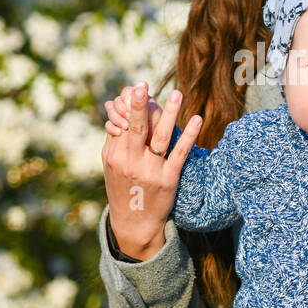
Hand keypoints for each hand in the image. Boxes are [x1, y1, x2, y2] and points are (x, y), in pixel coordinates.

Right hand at [100, 81, 202, 259]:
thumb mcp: (110, 166)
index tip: (137, 88)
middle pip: (136, 128)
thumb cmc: (122, 188)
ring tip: (177, 93)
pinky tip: (197, 118)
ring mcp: (151, 171)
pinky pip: (180, 153)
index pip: (123, 125)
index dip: (130, 106)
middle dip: (138, 105)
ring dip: (169, 114)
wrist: (134, 223)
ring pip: (160, 137)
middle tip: (143, 84)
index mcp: (115, 156)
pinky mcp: (169, 179)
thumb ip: (114, 140)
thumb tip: (117, 111)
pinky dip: (189, 135)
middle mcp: (131, 162)